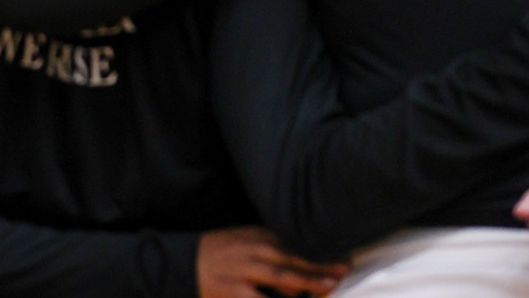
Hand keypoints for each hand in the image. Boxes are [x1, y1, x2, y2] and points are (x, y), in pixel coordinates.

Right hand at [196, 226, 347, 296]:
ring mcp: (245, 272)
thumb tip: (304, 257)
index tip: (342, 258)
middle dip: (321, 266)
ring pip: (283, 279)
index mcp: (259, 236)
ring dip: (308, 282)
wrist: (184, 262)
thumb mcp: (245, 238)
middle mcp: (254, 251)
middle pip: (294, 259)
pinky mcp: (235, 292)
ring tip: (328, 287)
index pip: (296, 244)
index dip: (320, 252)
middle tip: (344, 270)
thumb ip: (272, 243)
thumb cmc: (220, 251)